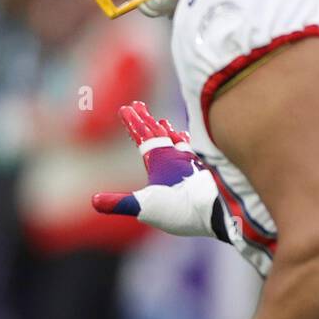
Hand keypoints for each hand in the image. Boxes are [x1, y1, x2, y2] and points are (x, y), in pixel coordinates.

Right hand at [91, 101, 226, 239]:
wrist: (224, 213)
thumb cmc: (183, 208)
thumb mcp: (146, 207)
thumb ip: (120, 204)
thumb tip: (94, 201)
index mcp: (160, 159)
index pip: (142, 135)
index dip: (132, 122)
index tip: (125, 108)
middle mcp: (177, 155)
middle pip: (158, 132)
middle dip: (145, 119)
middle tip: (137, 105)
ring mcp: (192, 163)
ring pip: (176, 139)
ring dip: (165, 129)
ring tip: (162, 121)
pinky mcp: (205, 172)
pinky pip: (191, 150)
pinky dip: (184, 143)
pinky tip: (186, 144)